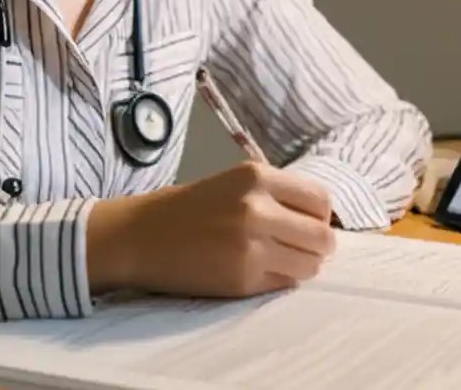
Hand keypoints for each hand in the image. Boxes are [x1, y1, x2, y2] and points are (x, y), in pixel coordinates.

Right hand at [85, 161, 335, 297]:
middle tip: (302, 249)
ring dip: (303, 266)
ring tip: (281, 261)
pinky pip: (285, 283)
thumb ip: (276, 195)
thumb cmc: (187, 209)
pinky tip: (258, 271)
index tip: (310, 224)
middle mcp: (257, 208)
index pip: (321, 200)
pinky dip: (280, 280)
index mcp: (257, 176)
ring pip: (310, 265)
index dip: (321, 216)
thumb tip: (321, 220)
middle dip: (318, 246)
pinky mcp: (242, 278)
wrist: (138, 237)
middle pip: (322, 236)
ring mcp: (251, 245)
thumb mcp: (234, 183)